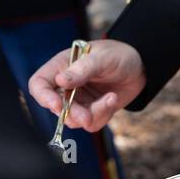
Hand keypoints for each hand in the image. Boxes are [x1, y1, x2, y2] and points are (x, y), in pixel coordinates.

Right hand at [28, 39, 145, 131]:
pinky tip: (113, 99)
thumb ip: (82, 69)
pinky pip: (91, 123)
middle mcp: (66, 86)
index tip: (57, 105)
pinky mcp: (91, 111)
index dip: (43, 97)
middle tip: (88, 117)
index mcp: (61, 67)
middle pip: (55, 108)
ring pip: (74, 120)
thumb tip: (60, 81)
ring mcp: (78, 100)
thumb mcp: (102, 58)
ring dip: (92, 114)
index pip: (38, 84)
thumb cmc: (119, 54)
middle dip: (72, 114)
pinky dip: (103, 115)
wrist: (141, 67)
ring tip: (111, 98)